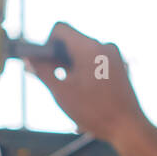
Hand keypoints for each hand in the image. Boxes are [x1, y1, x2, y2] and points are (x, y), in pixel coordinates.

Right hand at [25, 22, 147, 142]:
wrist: (127, 127)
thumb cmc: (94, 111)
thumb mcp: (61, 92)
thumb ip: (42, 72)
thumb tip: (29, 60)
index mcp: (89, 47)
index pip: (60, 29)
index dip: (47, 44)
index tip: (45, 64)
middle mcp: (103, 46)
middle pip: (72, 41)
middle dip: (58, 59)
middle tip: (53, 81)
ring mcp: (114, 55)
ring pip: (83, 53)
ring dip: (71, 67)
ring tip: (71, 91)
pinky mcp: (119, 66)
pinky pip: (95, 61)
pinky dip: (84, 72)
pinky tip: (84, 93)